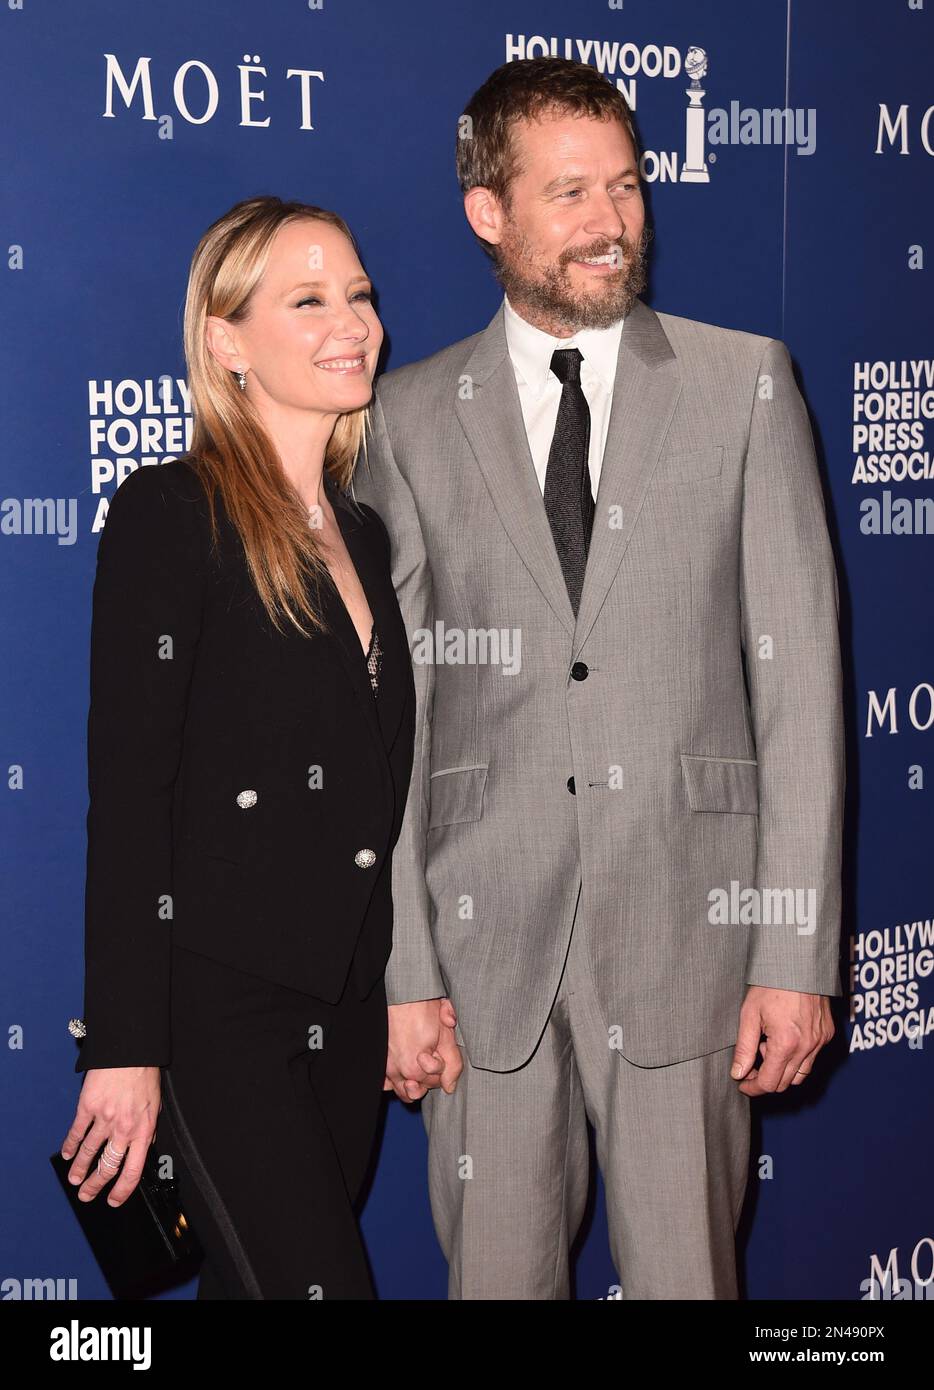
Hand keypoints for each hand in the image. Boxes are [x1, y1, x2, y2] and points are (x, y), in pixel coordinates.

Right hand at [60, 1067, 161, 1206]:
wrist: (131, 1051)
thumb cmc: (145, 1075)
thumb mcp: (156, 1105)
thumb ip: (149, 1129)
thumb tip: (146, 1146)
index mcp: (143, 1130)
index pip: (133, 1170)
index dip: (122, 1190)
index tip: (113, 1200)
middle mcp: (124, 1128)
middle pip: (107, 1166)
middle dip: (95, 1185)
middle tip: (86, 1194)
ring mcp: (104, 1119)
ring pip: (90, 1152)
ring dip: (80, 1169)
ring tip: (74, 1178)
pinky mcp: (88, 1107)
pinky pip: (78, 1132)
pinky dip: (71, 1145)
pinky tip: (68, 1153)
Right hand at [383, 997, 462, 1101]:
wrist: (403, 993)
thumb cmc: (424, 1009)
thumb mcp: (446, 1034)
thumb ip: (452, 1063)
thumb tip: (450, 1086)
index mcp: (416, 1067)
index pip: (436, 1082)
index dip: (442, 1068)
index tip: (440, 1050)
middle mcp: (398, 1071)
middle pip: (420, 1089)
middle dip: (429, 1076)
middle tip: (432, 1056)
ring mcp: (386, 1066)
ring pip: (403, 1091)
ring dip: (413, 1084)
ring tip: (420, 1067)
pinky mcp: (379, 1060)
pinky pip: (385, 1083)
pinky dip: (394, 1081)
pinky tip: (404, 1070)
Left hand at [731, 987, 833, 1095]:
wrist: (798, 964)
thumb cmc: (771, 984)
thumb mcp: (750, 1014)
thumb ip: (744, 1048)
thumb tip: (738, 1073)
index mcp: (786, 1044)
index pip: (770, 1083)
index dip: (753, 1088)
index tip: (743, 1084)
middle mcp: (807, 1047)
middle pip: (785, 1083)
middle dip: (766, 1079)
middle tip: (751, 1065)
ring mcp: (820, 1042)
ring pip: (801, 1074)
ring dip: (783, 1070)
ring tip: (768, 1046)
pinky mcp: (827, 1034)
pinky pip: (812, 1058)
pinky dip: (797, 1057)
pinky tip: (784, 1038)